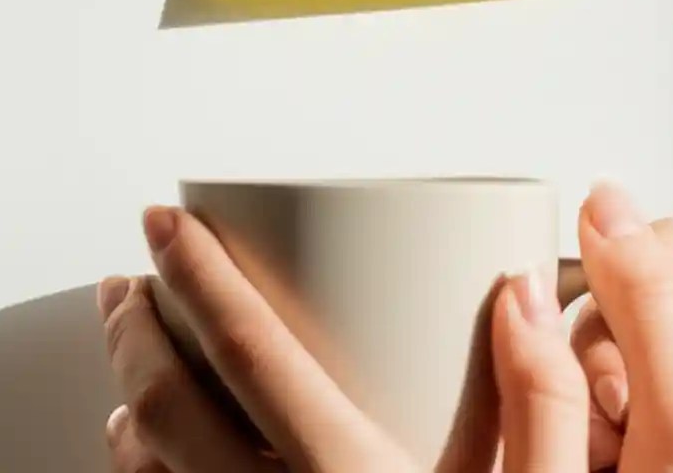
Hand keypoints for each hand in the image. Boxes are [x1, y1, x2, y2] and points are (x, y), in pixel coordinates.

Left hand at [98, 206, 592, 471]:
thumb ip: (544, 401)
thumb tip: (520, 295)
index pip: (250, 353)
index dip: (199, 275)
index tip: (167, 223)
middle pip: (170, 404)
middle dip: (137, 325)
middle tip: (129, 276)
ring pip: (148, 466)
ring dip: (128, 391)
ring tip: (130, 343)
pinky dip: (142, 466)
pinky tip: (146, 446)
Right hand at [570, 184, 672, 470]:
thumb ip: (645, 303)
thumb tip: (609, 206)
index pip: (670, 245)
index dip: (623, 276)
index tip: (607, 322)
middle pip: (613, 307)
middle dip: (597, 361)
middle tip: (620, 417)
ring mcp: (664, 416)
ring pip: (579, 361)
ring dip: (578, 407)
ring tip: (612, 460)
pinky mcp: (622, 448)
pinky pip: (564, 409)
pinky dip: (568, 438)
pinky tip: (596, 469)